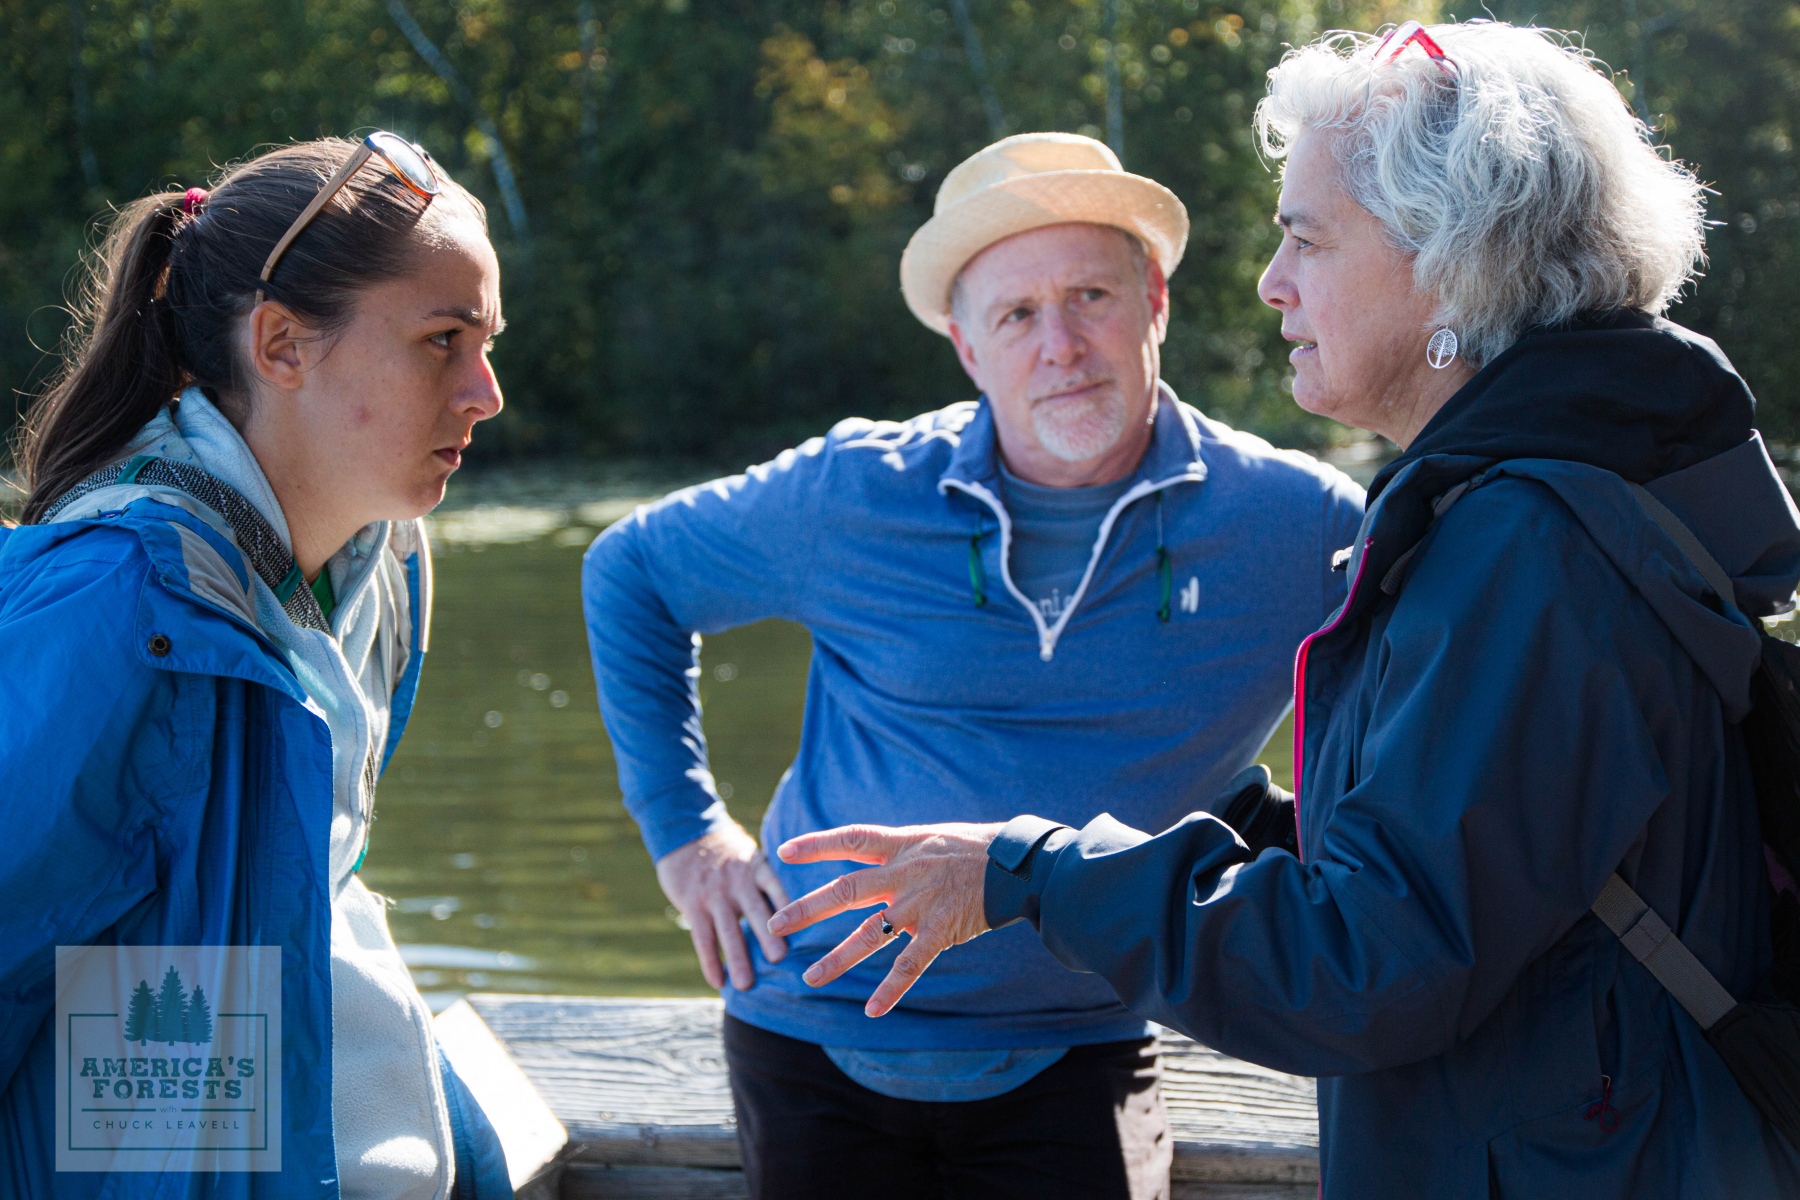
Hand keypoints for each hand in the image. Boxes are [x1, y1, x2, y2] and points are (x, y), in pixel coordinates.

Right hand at [656, 822, 790, 989]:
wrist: (685, 833)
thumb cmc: (729, 853)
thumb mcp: (752, 856)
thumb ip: (770, 883)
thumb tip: (801, 915)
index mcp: (758, 868)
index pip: (777, 888)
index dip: (790, 908)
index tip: (806, 929)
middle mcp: (738, 882)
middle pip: (756, 912)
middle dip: (768, 936)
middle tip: (781, 961)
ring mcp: (714, 894)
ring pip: (727, 930)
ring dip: (736, 958)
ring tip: (745, 985)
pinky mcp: (692, 904)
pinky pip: (702, 937)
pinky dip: (710, 960)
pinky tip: (717, 982)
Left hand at [767, 822, 1002, 1016]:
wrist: (1019, 865)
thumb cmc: (979, 850)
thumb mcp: (934, 838)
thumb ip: (903, 853)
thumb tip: (876, 859)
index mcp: (903, 846)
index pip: (852, 839)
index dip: (818, 844)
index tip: (784, 851)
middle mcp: (905, 874)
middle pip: (846, 891)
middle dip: (807, 909)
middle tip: (774, 926)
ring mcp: (920, 904)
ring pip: (869, 935)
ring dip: (837, 958)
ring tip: (809, 977)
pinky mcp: (940, 931)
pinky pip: (910, 964)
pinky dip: (891, 988)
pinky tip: (872, 1009)